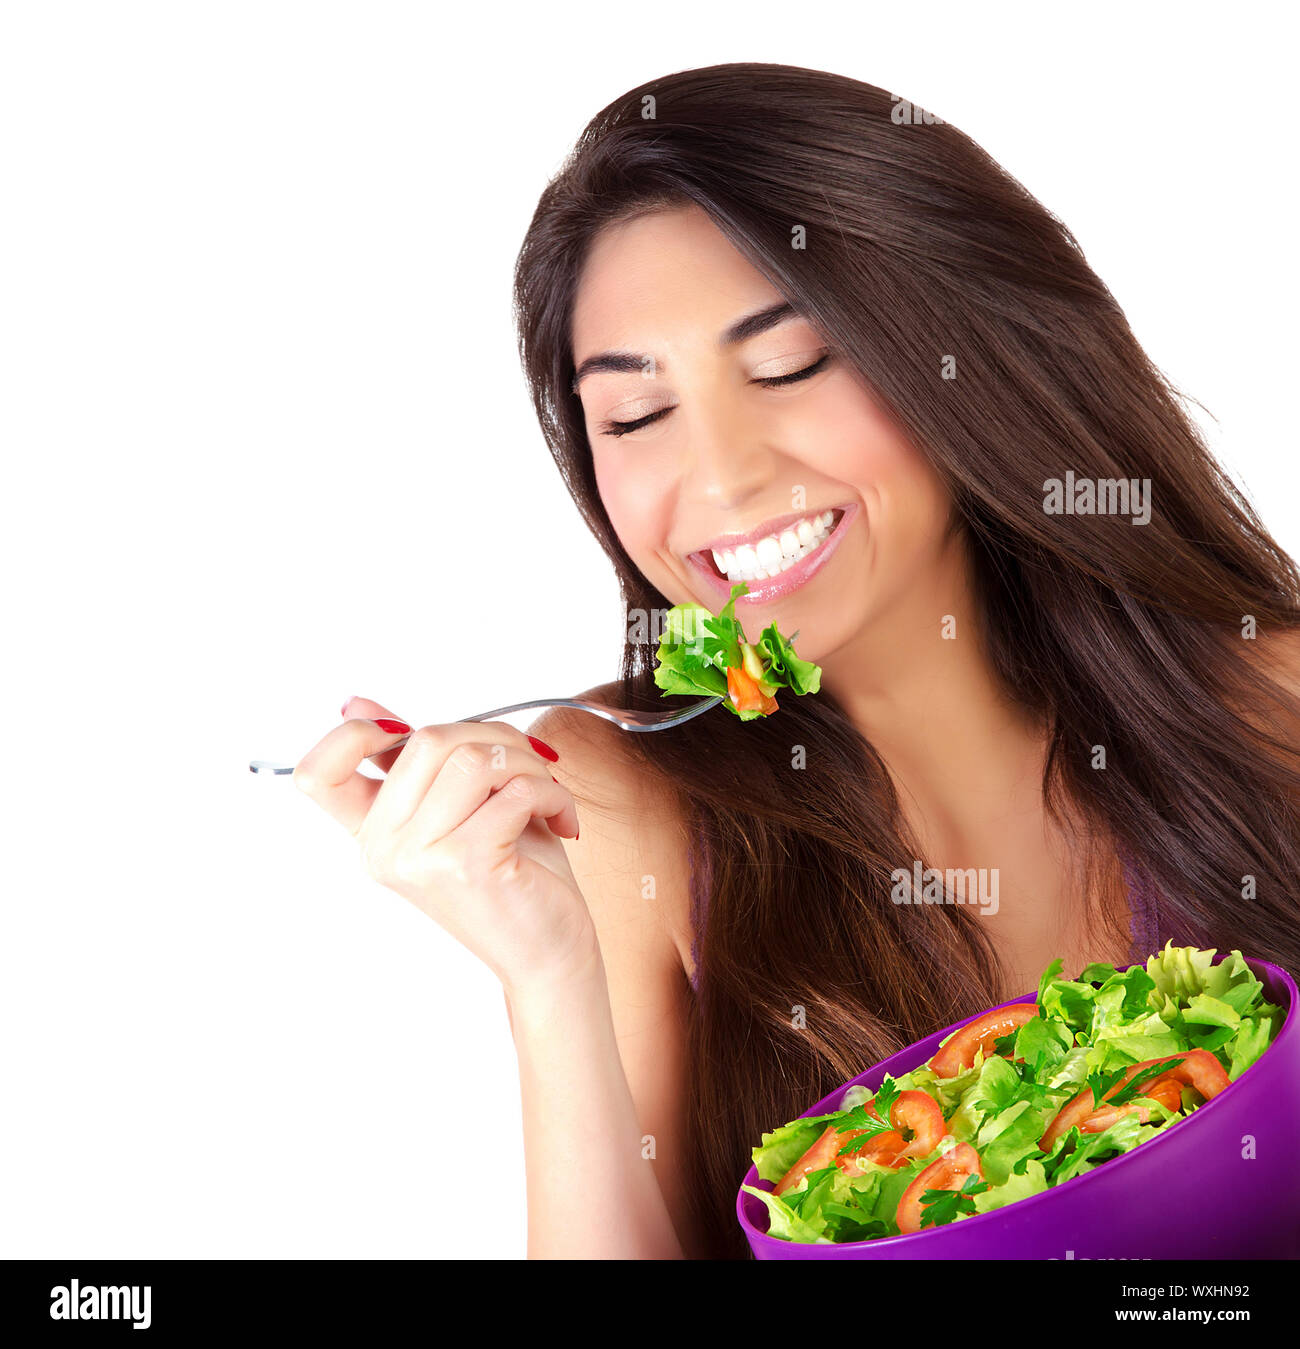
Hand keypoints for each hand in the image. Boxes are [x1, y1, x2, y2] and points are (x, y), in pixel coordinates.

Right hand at [293, 695, 596, 995]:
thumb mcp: (457, 808)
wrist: (548, 955)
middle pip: (427, 739)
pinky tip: (560, 820)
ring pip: (473, 758)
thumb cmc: (512, 876)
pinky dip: (552, 794)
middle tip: (530, 765)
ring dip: (527, 765)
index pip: (318, 773)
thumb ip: (410, 762)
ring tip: (546, 793)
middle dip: (494, 737)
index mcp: (372, 834)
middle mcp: (383, 848)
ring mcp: (419, 857)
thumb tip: (356, 701)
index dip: (357, 733)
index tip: (412, 734)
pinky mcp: (465, 862)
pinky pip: (516, 789)